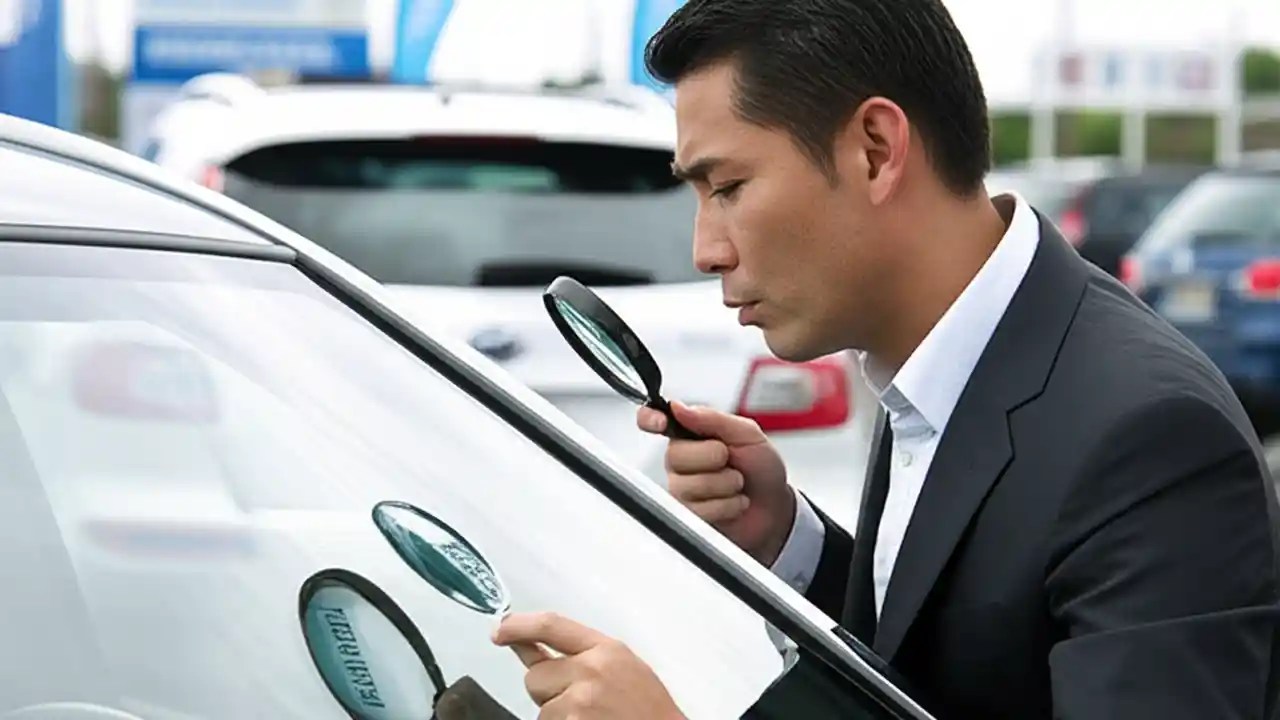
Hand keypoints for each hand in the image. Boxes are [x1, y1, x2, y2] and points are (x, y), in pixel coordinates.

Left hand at [492, 612, 685, 719]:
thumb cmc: (648, 710)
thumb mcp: (622, 667)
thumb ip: (578, 654)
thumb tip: (527, 645)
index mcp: (606, 650)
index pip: (550, 626)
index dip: (518, 626)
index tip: (500, 630)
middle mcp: (591, 671)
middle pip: (535, 675)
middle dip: (547, 690)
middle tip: (578, 702)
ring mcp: (580, 703)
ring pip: (541, 708)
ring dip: (558, 715)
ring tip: (592, 717)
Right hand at [638, 401, 794, 565]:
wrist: (776, 506)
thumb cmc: (761, 468)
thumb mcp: (747, 434)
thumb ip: (713, 419)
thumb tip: (678, 407)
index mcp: (689, 433)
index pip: (652, 420)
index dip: (650, 419)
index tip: (660, 422)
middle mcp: (679, 460)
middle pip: (675, 455)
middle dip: (714, 457)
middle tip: (730, 460)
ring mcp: (681, 489)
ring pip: (689, 485)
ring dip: (726, 484)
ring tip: (737, 484)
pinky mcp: (688, 517)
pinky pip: (699, 510)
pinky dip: (727, 506)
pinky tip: (734, 503)